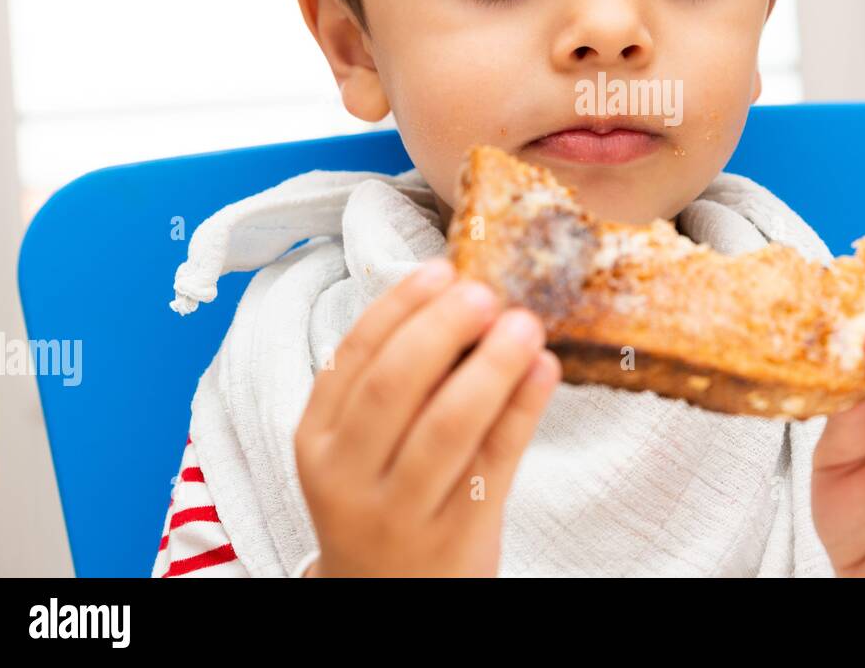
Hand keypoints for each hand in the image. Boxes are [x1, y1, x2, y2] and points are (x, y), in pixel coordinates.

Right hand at [294, 258, 560, 576]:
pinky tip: (545, 371)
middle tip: (485, 293)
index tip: (442, 268)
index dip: (399, 306)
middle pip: (393, 386)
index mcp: (319, 438)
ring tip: (525, 325)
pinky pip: (495, 461)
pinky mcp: (457, 534)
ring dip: (491, 366)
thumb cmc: (384, 500)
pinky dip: (523, 410)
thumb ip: (395, 383)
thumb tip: (461, 297)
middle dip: (442, 328)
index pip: (352, 357)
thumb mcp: (362, 448)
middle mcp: (349, 475)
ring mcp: (401, 510)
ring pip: (447, 426)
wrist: (386, 597)